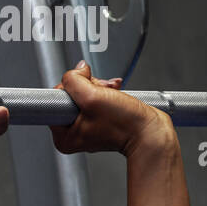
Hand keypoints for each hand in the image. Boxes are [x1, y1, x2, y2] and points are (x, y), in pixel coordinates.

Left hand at [48, 60, 170, 155]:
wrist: (151, 133)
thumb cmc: (125, 124)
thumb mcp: (93, 97)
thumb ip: (75, 80)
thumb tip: (76, 70)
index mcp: (63, 136)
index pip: (55, 99)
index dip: (71, 88)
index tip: (86, 89)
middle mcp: (72, 132)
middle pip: (71, 95)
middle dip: (89, 86)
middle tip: (103, 91)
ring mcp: (86, 126)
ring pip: (84, 93)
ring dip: (99, 87)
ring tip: (112, 91)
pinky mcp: (99, 119)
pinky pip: (96, 97)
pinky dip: (106, 91)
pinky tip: (115, 91)